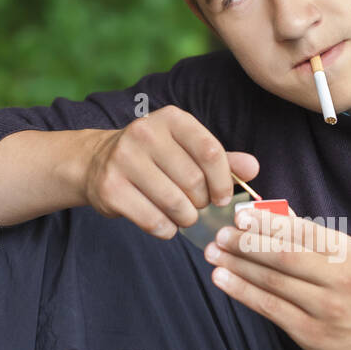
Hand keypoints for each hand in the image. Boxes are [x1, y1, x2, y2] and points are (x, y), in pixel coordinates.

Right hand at [80, 106, 259, 236]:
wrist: (97, 162)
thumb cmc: (154, 158)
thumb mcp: (186, 150)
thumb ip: (221, 159)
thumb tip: (253, 168)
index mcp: (171, 119)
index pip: (210, 151)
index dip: (223, 181)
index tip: (223, 197)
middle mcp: (145, 133)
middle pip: (194, 181)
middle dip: (202, 203)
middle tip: (197, 206)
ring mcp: (124, 160)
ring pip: (176, 204)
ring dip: (187, 219)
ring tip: (184, 216)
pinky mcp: (111, 188)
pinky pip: (154, 221)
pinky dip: (167, 230)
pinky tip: (165, 223)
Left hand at [204, 206, 350, 349]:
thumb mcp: (349, 258)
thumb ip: (313, 238)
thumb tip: (274, 215)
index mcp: (344, 253)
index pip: (300, 231)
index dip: (266, 222)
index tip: (239, 215)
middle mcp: (336, 277)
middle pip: (283, 254)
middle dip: (246, 242)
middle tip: (219, 234)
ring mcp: (324, 307)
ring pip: (273, 281)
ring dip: (238, 266)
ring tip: (214, 255)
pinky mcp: (311, 333)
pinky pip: (271, 309)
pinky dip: (243, 292)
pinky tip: (223, 280)